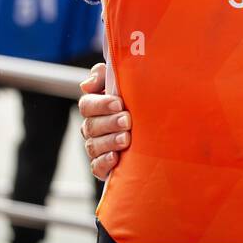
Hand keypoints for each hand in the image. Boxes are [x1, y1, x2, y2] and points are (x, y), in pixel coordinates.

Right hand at [78, 62, 130, 180]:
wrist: (156, 128)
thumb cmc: (135, 100)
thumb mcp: (122, 83)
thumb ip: (102, 76)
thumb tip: (86, 85)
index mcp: (94, 107)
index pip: (87, 105)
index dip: (101, 104)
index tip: (119, 103)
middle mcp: (92, 127)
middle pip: (91, 126)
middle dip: (110, 123)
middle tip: (127, 121)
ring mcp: (97, 147)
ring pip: (94, 146)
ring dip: (110, 142)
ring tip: (126, 139)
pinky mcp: (103, 165)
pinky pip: (97, 166)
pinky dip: (105, 162)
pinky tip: (116, 157)